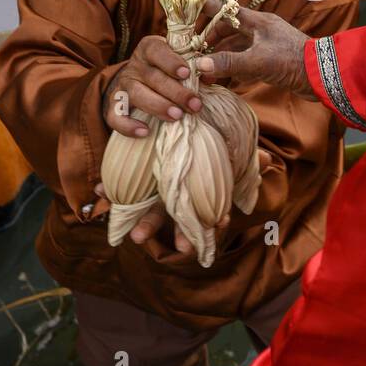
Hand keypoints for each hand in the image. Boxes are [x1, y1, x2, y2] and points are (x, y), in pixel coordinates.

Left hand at [93, 149, 271, 257]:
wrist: (188, 127)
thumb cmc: (213, 146)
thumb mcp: (231, 150)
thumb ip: (248, 156)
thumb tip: (268, 158)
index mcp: (194, 191)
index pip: (200, 210)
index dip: (208, 220)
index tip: (216, 224)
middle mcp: (172, 193)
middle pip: (164, 213)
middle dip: (151, 225)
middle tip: (139, 238)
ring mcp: (153, 187)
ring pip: (141, 205)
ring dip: (128, 215)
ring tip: (113, 220)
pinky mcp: (137, 173)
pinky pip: (121, 184)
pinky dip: (108, 187)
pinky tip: (97, 189)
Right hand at [103, 35, 201, 136]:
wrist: (136, 83)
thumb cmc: (166, 73)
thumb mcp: (177, 64)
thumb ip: (191, 69)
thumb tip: (210, 77)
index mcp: (149, 49)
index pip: (157, 50)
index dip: (171, 61)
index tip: (186, 74)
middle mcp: (134, 66)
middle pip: (152, 77)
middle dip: (175, 92)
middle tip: (194, 105)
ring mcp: (122, 85)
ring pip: (136, 94)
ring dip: (158, 106)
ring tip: (176, 117)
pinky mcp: (113, 106)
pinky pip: (116, 116)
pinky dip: (128, 125)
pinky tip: (145, 132)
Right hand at [195, 0, 314, 98]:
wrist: (324, 76)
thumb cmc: (292, 61)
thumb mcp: (258, 61)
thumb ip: (229, 63)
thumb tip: (200, 65)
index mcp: (257, 21)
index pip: (225, 9)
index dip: (205, 12)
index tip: (187, 20)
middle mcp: (260, 29)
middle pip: (228, 29)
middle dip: (210, 40)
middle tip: (194, 53)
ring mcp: (266, 45)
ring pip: (236, 47)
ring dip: (221, 56)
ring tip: (204, 69)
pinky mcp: (272, 60)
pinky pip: (246, 61)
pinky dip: (233, 68)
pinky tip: (224, 79)